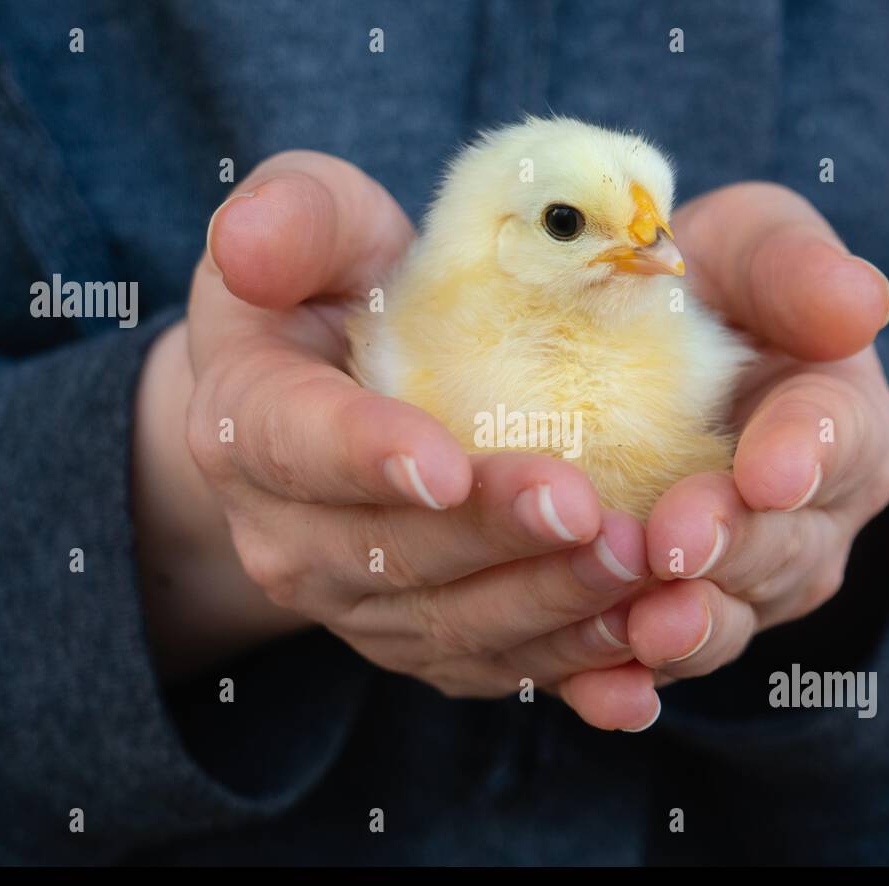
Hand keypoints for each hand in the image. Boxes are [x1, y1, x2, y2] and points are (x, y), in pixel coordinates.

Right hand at [133, 151, 659, 729]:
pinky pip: (495, 667)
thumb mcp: (312, 224)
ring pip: (450, 625)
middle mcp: (289, 535)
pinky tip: (640, 645)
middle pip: (388, 553)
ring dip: (545, 604)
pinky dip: (571, 666)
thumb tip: (248, 242)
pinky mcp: (424, 639)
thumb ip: (292, 216)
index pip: (294, 444)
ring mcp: (357, 602)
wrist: (338, 391)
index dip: (365, 458)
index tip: (445, 465)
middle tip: (586, 509)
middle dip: (489, 538)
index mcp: (248, 422)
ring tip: (634, 565)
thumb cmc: (335, 289)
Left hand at [621, 183, 888, 681]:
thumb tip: (857, 302)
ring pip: (729, 615)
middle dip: (732, 546)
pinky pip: (661, 662)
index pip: (840, 434)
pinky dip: (632, 683)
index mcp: (840, 421)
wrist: (660, 365)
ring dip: (689, 627)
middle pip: (782, 543)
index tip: (769, 468)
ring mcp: (746, 582)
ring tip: (645, 628)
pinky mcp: (677, 620)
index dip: (806, 451)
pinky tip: (603, 695)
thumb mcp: (753, 251)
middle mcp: (808, 518)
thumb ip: (796, 269)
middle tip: (677, 543)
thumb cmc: (711, 294)